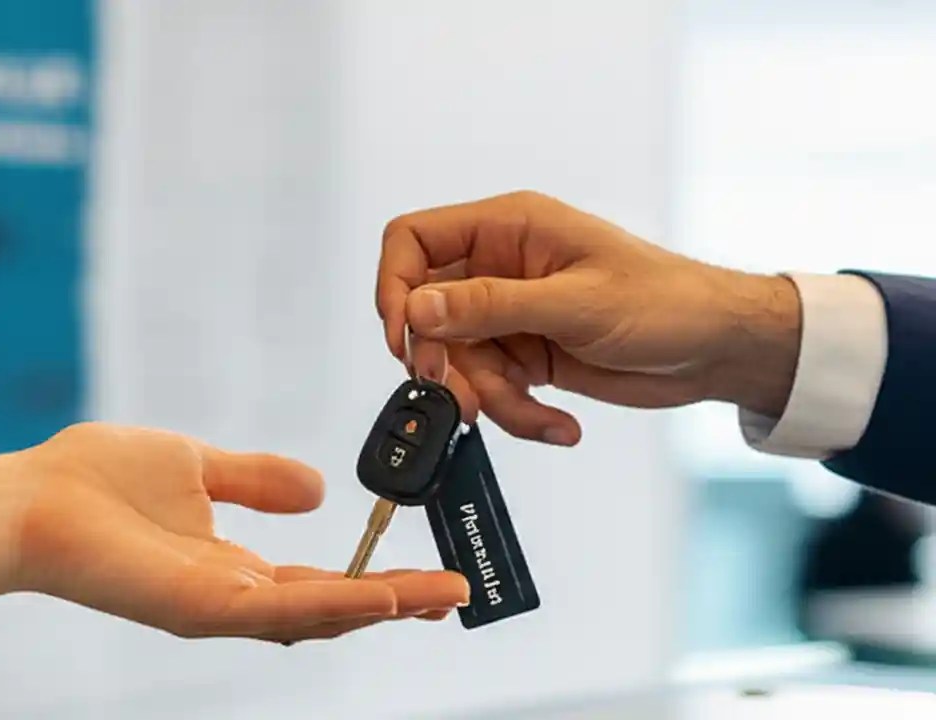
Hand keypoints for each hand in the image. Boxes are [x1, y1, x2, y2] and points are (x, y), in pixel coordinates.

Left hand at [8, 423, 468, 642]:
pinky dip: (337, 603)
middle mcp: (232, 597)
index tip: (428, 570)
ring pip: (318, 616)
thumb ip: (257, 480)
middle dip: (396, 604)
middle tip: (456, 595)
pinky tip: (382, 594)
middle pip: (331, 609)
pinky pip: (281, 610)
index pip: (319, 580)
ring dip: (383, 607)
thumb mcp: (200, 466)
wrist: (33, 497)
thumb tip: (318, 488)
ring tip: (441, 596)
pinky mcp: (199, 608)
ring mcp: (217, 608)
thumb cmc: (97, 480)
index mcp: (233, 565)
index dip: (377, 577)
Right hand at [376, 191, 801, 444]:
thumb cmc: (667, 301)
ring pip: (458, 362)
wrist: (717, 349)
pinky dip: (517, 414)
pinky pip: (492, 389)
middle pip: (426, 312)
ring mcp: (510, 314)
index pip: (414, 240)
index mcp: (508, 228)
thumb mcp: (575, 302)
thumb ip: (491, 305)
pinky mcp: (525, 355)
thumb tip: (418, 306)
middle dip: (441, 360)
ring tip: (532, 413)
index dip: (394, 286)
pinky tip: (558, 424)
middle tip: (459, 393)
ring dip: (488, 398)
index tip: (405, 336)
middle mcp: (499, 267)